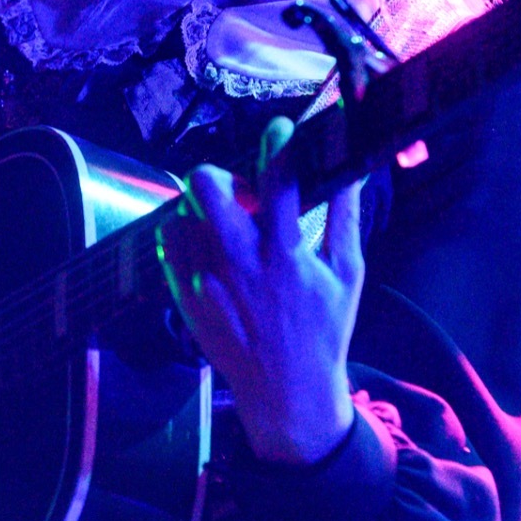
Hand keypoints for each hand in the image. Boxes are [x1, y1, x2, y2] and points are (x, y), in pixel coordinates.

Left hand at [156, 116, 365, 465]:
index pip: (277, 181)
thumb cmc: (324, 330)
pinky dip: (186, 234)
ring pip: (183, 212)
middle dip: (224, 176)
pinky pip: (168, 244)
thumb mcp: (347, 275)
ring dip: (205, 208)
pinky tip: (211, 246)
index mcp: (285, 254)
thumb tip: (353, 171)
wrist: (286, 392)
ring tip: (229, 225)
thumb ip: (345, 218)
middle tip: (245, 195)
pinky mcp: (184, 296)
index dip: (278, 143)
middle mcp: (239, 263)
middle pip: (205, 187)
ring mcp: (205, 281)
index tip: (279, 128)